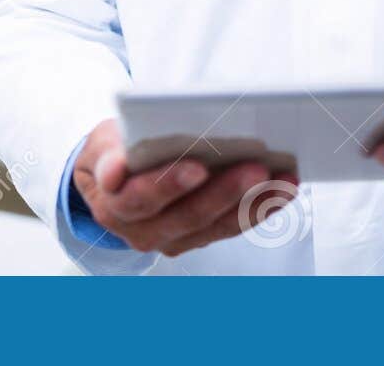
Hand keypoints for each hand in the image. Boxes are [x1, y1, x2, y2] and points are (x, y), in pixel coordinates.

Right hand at [71, 119, 298, 256]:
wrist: (112, 179)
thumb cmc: (112, 151)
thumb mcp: (100, 144)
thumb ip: (107, 154)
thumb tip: (116, 168)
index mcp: (114, 204)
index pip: (140, 198)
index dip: (168, 184)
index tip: (197, 166)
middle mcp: (142, 231)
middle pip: (186, 215)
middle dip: (224, 191)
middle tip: (255, 166)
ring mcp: (172, 238)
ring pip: (216, 224)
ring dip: (252, 200)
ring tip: (281, 175)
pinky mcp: (198, 237)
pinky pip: (232, 226)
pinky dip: (260, 206)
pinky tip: (283, 186)